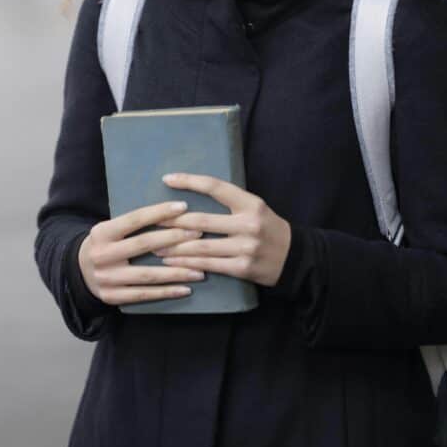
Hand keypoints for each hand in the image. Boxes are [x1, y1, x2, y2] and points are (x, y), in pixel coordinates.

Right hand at [78, 201, 205, 306]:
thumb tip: (172, 213)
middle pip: (143, 244)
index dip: (159, 212)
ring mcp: (106, 278)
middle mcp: (102, 254)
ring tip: (200, 270)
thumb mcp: (110, 229)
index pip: (134, 219)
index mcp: (102, 232)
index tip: (183, 207)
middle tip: (198, 234)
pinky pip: (144, 294)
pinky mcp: (112, 297)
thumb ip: (133, 224)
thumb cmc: (106, 244)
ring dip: (177, 272)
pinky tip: (185, 289)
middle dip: (174, 238)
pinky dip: (167, 292)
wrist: (79, 271)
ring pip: (148, 275)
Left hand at [156, 173, 292, 286]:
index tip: (168, 179)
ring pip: (201, 246)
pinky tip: (172, 262)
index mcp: (250, 203)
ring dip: (174, 246)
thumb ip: (229, 203)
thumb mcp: (254, 207)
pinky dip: (188, 263)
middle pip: (201, 220)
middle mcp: (248, 223)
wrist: (295, 258)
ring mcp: (246, 247)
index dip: (190, 181)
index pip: (215, 187)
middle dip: (172, 221)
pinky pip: (209, 265)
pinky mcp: (243, 268)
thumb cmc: (267, 228)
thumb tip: (190, 199)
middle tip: (151, 220)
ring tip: (154, 245)